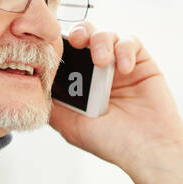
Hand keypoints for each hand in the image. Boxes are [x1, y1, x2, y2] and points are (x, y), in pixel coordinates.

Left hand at [47, 22, 182, 173]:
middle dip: (78, 33)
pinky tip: (124, 68)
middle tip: (77, 41)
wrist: (149, 150)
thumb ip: (53, 104)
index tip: (54, 46)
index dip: (58, 45)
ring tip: (102, 61)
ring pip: (105, 34)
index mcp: (80, 85)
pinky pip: (130, 42)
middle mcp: (98, 72)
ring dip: (101, 41)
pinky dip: (124, 49)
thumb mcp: (72, 126)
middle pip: (84, 36)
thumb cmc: (113, 142)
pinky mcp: (141, 62)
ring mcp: (119, 66)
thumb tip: (33, 84)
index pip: (66, 54)